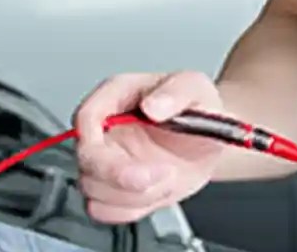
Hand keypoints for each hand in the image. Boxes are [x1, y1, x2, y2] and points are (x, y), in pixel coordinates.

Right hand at [72, 70, 225, 223]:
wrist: (210, 140)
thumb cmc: (197, 106)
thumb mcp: (194, 87)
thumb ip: (176, 92)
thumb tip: (153, 106)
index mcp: (116, 96)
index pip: (87, 116)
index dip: (93, 138)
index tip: (124, 155)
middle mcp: (105, 130)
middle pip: (86, 159)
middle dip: (120, 175)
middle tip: (160, 173)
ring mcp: (108, 161)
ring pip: (93, 189)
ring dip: (134, 194)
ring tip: (167, 178)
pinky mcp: (115, 188)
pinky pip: (103, 210)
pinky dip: (131, 208)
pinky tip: (156, 191)